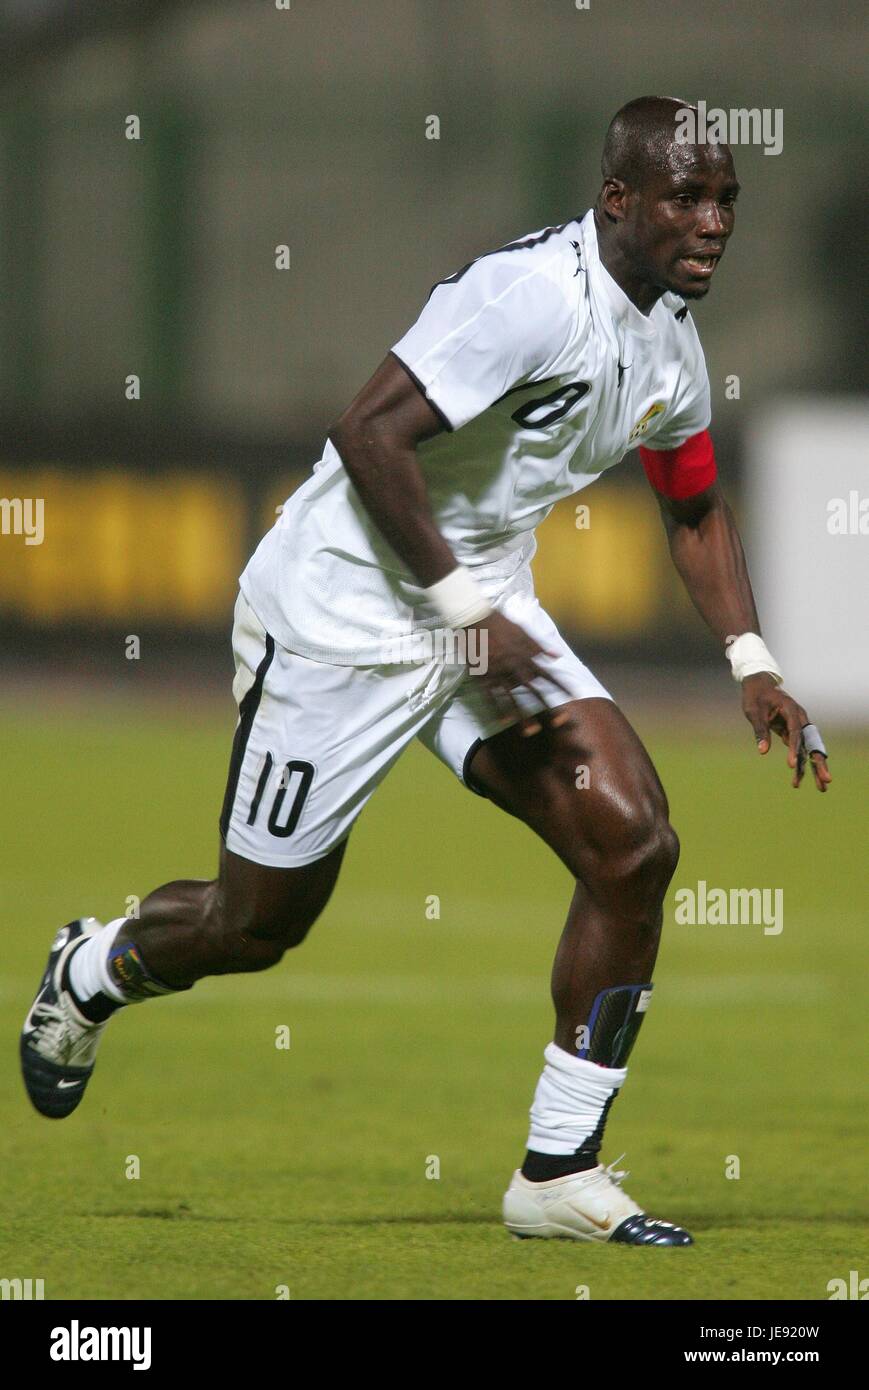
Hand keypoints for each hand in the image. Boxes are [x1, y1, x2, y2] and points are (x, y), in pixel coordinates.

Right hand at [463, 610, 574, 735]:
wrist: (474, 618)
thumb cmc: (499, 623)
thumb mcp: (522, 631)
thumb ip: (539, 645)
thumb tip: (557, 656)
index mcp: (525, 656)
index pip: (547, 674)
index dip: (561, 685)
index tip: (573, 696)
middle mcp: (514, 667)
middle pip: (533, 690)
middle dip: (547, 706)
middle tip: (559, 722)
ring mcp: (498, 674)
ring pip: (513, 698)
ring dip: (523, 715)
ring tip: (531, 731)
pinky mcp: (482, 677)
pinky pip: (490, 696)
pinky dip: (497, 709)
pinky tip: (503, 722)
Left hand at [742, 674, 831, 791]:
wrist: (759, 685)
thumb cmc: (755, 697)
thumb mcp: (754, 712)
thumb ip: (760, 730)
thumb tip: (763, 751)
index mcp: (791, 710)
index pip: (795, 731)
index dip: (794, 748)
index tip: (791, 765)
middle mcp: (800, 718)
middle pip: (812, 743)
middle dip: (819, 763)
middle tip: (826, 781)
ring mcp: (799, 726)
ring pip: (808, 749)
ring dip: (814, 768)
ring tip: (821, 788)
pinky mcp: (793, 732)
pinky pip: (799, 750)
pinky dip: (801, 764)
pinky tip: (798, 780)